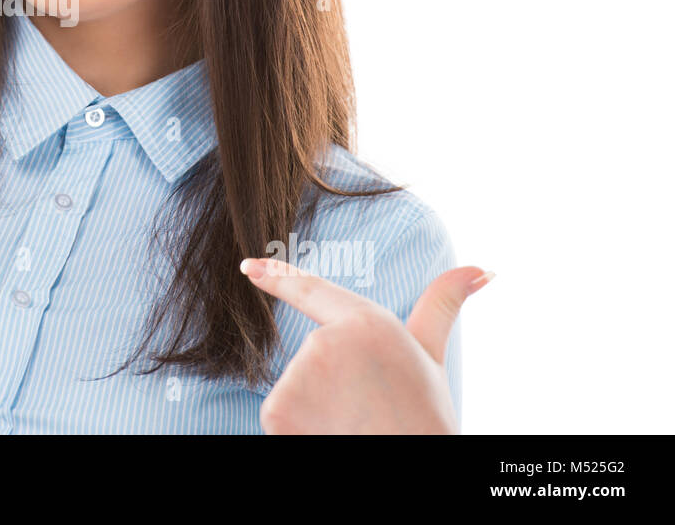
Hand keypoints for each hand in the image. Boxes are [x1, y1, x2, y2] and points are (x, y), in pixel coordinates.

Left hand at [239, 255, 493, 433]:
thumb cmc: (425, 417)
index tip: (249, 266)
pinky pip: (280, 416)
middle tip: (367, 408)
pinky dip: (299, 431)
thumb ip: (442, 306)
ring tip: (352, 425)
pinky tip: (330, 436)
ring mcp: (300, 374)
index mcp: (366, 321)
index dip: (277, 276)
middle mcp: (327, 340)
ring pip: (294, 389)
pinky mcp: (278, 409)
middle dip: (330, 385)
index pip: (310, 290)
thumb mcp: (432, 358)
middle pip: (310, 358)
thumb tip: (484, 268)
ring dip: (315, 409)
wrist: (415, 466)